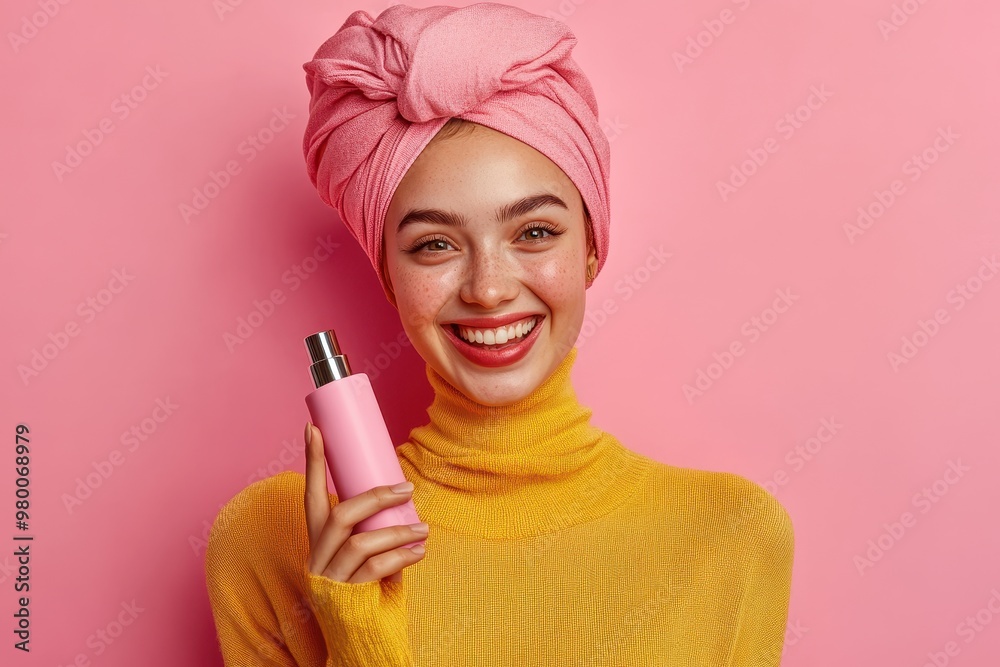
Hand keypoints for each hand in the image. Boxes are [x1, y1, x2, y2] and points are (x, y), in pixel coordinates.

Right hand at [304, 422, 427, 583]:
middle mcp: (318, 558)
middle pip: (339, 515)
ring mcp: (329, 579)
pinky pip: (375, 569)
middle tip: (408, 488)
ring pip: (360, 542)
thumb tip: (408, 510)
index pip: (312, 496)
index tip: (313, 428)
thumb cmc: (369, 595)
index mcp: (320, 542)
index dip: (312, 462)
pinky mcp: (346, 599)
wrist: (362, 643)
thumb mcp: (370, 559)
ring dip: (397, 531)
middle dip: (375, 497)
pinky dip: (401, 556)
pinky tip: (419, 553)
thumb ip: (379, 535)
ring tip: (424, 529)